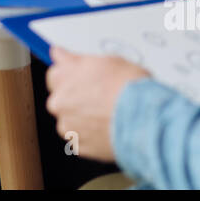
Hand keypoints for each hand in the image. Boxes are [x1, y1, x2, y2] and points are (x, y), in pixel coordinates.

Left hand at [45, 46, 150, 161]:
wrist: (144, 120)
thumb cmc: (129, 88)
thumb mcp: (108, 60)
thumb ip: (79, 60)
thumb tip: (63, 55)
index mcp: (63, 75)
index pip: (55, 72)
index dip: (70, 74)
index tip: (78, 75)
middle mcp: (59, 101)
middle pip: (60, 97)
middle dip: (75, 97)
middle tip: (99, 96)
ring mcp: (68, 125)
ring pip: (69, 119)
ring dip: (81, 117)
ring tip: (107, 114)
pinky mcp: (79, 145)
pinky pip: (80, 138)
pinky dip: (90, 134)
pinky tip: (108, 127)